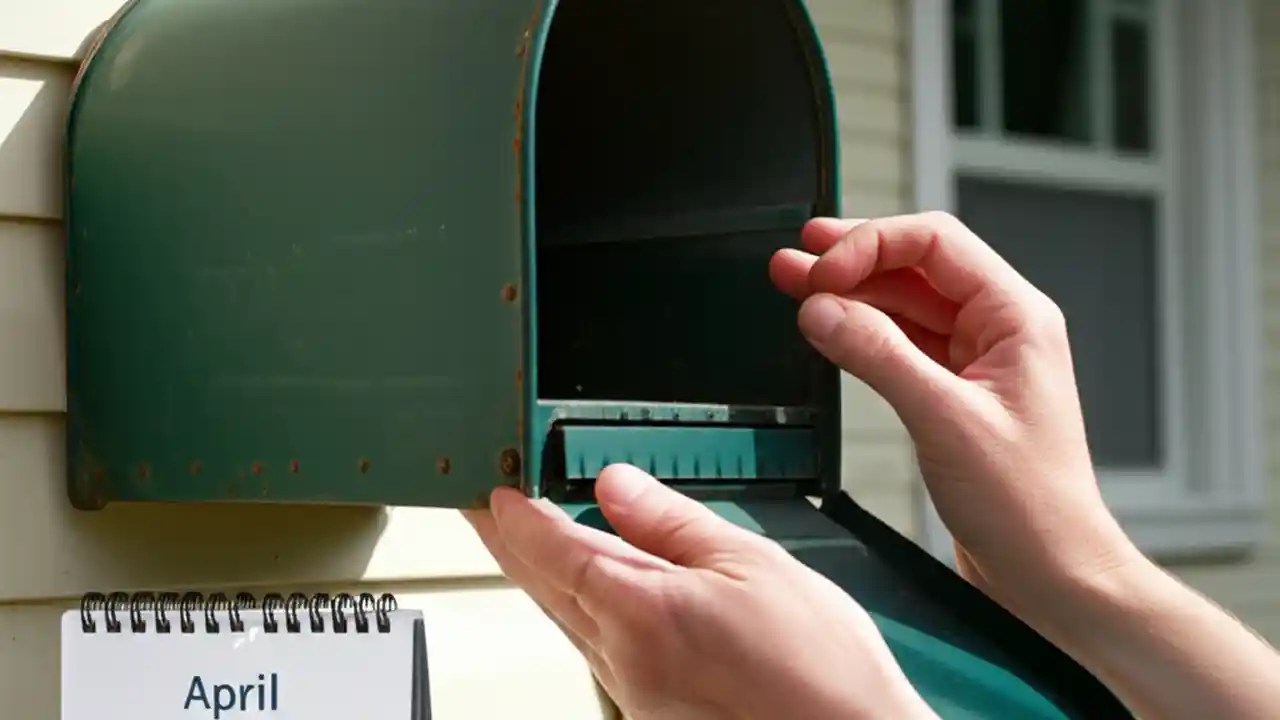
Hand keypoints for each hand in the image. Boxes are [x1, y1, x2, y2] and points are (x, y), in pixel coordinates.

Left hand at [465, 464, 937, 719]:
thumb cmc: (823, 674)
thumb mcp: (753, 565)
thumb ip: (672, 523)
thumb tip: (617, 486)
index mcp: (642, 615)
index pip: (552, 551)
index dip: (516, 514)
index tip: (495, 486)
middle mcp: (625, 663)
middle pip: (545, 588)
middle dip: (510, 542)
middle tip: (484, 504)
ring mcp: (635, 696)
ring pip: (569, 621)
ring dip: (543, 576)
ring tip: (527, 537)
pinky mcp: (653, 715)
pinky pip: (601, 651)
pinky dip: (584, 611)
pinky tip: (592, 592)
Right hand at [768, 212, 1142, 630]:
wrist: (1051, 573)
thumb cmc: (1031, 506)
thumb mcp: (946, 421)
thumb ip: (879, 356)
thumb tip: (823, 309)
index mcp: (1016, 317)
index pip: (935, 242)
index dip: (871, 244)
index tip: (822, 269)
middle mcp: (998, 329)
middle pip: (914, 267)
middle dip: (851, 259)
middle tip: (795, 259)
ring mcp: (974, 361)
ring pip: (902, 305)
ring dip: (849, 294)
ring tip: (794, 284)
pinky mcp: (951, 394)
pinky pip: (899, 345)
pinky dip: (859, 333)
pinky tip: (826, 328)